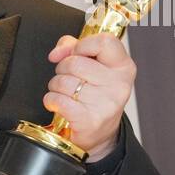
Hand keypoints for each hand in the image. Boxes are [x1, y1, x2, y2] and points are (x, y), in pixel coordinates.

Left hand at [44, 33, 134, 160]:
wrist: (99, 133)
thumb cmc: (95, 95)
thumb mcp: (93, 67)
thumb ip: (74, 48)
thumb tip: (58, 52)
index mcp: (123, 66)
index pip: (104, 41)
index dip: (82, 45)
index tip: (75, 53)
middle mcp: (118, 84)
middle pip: (75, 62)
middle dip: (62, 69)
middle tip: (69, 80)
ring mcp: (105, 103)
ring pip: (63, 81)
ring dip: (56, 87)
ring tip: (66, 94)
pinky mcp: (89, 120)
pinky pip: (58, 100)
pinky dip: (51, 100)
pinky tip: (58, 104)